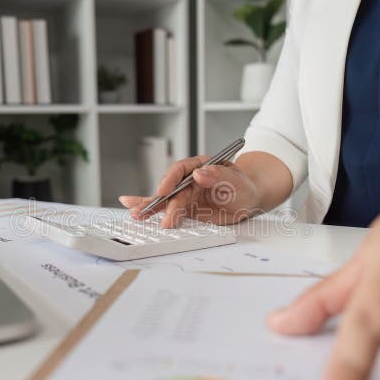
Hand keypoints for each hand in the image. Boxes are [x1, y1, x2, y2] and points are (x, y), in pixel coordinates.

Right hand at [119, 155, 262, 227]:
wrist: (247, 201)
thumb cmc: (243, 187)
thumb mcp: (236, 181)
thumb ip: (219, 175)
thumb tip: (199, 173)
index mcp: (201, 165)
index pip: (182, 169)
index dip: (171, 178)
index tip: (165, 189)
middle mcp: (189, 179)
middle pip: (171, 188)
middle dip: (159, 201)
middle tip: (148, 212)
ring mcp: (185, 194)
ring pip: (165, 199)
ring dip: (150, 207)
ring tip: (136, 214)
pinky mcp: (184, 207)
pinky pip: (166, 208)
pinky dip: (150, 208)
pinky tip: (133, 208)